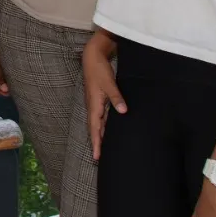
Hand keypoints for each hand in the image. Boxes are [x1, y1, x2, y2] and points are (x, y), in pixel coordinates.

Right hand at [82, 31, 123, 159]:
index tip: (97, 157)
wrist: (92, 58)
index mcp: (94, 106)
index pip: (95, 129)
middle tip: (100, 158)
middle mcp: (93, 108)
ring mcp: (95, 104)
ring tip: (104, 148)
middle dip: (97, 144)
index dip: (96, 144)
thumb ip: (116, 98)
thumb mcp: (109, 83)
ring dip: (100, 136)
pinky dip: (103, 126)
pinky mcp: (98, 100)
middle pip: (95, 130)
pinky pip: (100, 117)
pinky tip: (108, 130)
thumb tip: (123, 112)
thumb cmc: (99, 70)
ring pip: (97, 124)